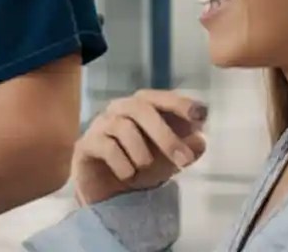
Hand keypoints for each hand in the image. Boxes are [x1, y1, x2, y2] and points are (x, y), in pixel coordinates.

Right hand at [73, 89, 208, 205]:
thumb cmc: (142, 165)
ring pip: (122, 127)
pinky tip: (128, 175)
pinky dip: (122, 163)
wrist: (110, 190)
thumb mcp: (172, 159)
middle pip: (141, 109)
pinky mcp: (86, 144)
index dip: (179, 103)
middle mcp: (119, 110)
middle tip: (184, 161)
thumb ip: (188, 149)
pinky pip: (105, 146)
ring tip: (146, 168)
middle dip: (165, 135)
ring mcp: (100, 125)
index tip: (201, 116)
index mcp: (142, 107)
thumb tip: (200, 140)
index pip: (160, 98)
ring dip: (141, 152)